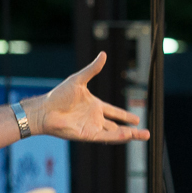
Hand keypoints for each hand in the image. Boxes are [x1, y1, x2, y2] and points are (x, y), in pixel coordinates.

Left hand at [34, 52, 148, 143]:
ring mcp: (92, 127)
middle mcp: (95, 118)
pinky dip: (118, 137)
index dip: (125, 116)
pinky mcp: (88, 135)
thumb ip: (93, 69)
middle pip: (118, 126)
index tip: (136, 119)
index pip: (114, 112)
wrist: (45, 110)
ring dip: (129, 135)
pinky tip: (128, 136)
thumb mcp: (79, 80)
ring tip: (144, 136)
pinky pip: (106, 137)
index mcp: (94, 106)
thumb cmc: (59, 95)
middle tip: (146, 133)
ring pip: (115, 133)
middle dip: (132, 130)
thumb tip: (103, 54)